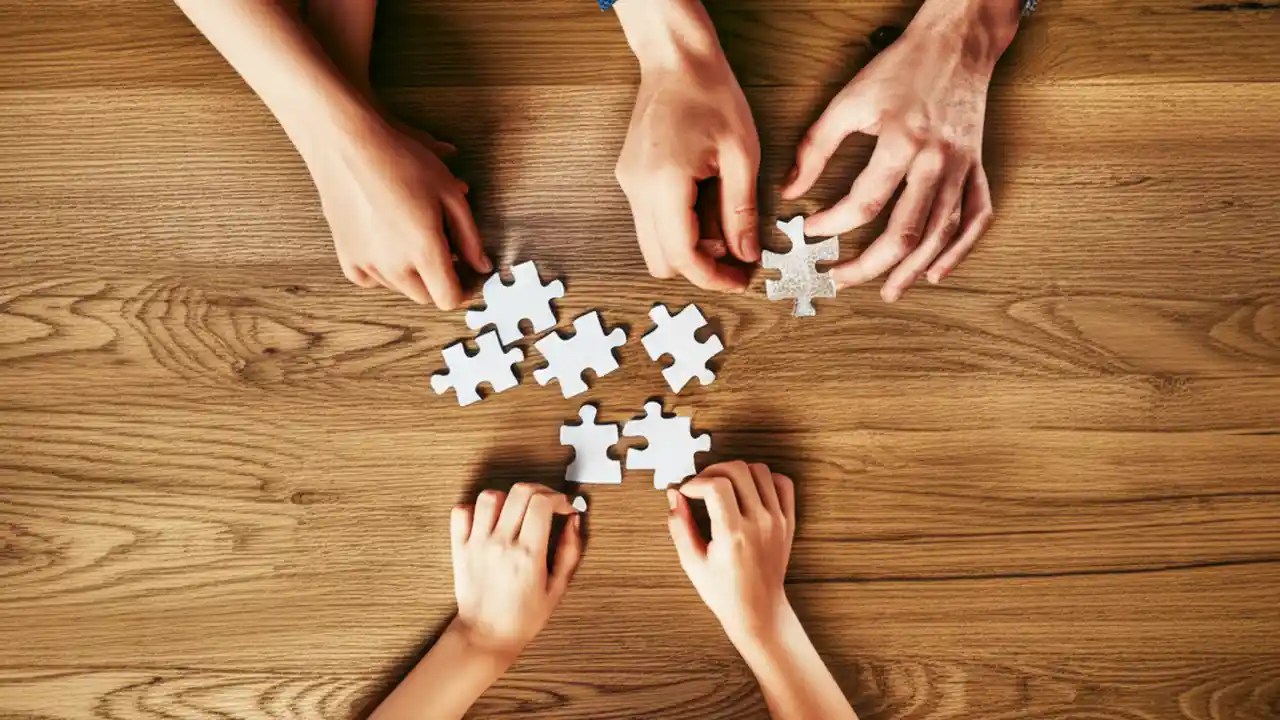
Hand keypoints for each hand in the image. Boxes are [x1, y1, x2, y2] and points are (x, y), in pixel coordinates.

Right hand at [305, 117, 490, 308]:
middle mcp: (394, 266)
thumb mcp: (450, 194)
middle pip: (425, 297)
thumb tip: (482, 266)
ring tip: (416, 238)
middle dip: (439, 281)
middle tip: (446, 252)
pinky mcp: (346, 257)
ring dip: (413, 274)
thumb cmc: (402, 161)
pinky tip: (388, 245)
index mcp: (423, 251)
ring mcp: (366, 264)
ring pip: (399, 288)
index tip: (467, 275)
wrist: (347, 143)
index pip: (449, 298)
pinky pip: (371, 279)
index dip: (463, 289)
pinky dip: (383, 270)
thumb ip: (470, 238)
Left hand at [449, 483, 582, 658]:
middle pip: (520, 492)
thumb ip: (570, 552)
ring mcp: (477, 544)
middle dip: (540, 490)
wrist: (486, 635)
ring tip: (517, 511)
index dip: (559, 498)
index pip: (542, 503)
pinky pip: (461, 511)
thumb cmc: (523, 617)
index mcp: (528, 555)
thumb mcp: (557, 589)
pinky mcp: (459, 547)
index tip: (564, 508)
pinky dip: (475, 508)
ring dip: (508, 497)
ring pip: (490, 496)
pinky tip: (490, 520)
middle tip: (546, 504)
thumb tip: (574, 521)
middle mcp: (501, 544)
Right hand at [615, 0, 758, 291]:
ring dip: (688, 248)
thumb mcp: (740, 154)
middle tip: (736, 254)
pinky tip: (704, 204)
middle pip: (660, 261)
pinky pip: (650, 221)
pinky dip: (678, 227)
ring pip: (653, 244)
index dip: (712, 277)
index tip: (740, 280)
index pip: (682, 255)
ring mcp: (629, 184)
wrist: (675, 61)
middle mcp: (637, 189)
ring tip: (723, 223)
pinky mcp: (630, 178)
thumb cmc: (710, 94)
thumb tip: (747, 254)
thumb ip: (741, 210)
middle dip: (698, 266)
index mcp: (664, 184)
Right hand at [667, 461, 795, 647]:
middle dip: (713, 470)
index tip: (686, 492)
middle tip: (701, 485)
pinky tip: (748, 489)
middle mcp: (759, 523)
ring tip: (722, 485)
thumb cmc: (724, 592)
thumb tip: (674, 495)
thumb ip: (680, 526)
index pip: (716, 486)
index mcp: (733, 535)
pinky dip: (765, 478)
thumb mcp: (692, 563)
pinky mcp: (788, 521)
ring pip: (760, 471)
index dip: (694, 483)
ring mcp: (777, 521)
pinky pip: (782, 484)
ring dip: (737, 471)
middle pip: (738, 470)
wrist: (759, 611)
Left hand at [782, 0, 1019, 301]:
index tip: (812, 232)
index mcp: (902, 142)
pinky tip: (938, 270)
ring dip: (914, 269)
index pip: (865, 202)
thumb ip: (816, 147)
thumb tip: (792, 188)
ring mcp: (962, 168)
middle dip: (870, 265)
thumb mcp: (850, 100)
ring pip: (941, 234)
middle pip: (905, 231)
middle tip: (843, 280)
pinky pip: (975, 217)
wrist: (957, 42)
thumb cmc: (904, 67)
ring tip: (889, 290)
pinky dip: (960, 249)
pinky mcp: (977, 167)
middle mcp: (937, 161)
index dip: (834, 224)